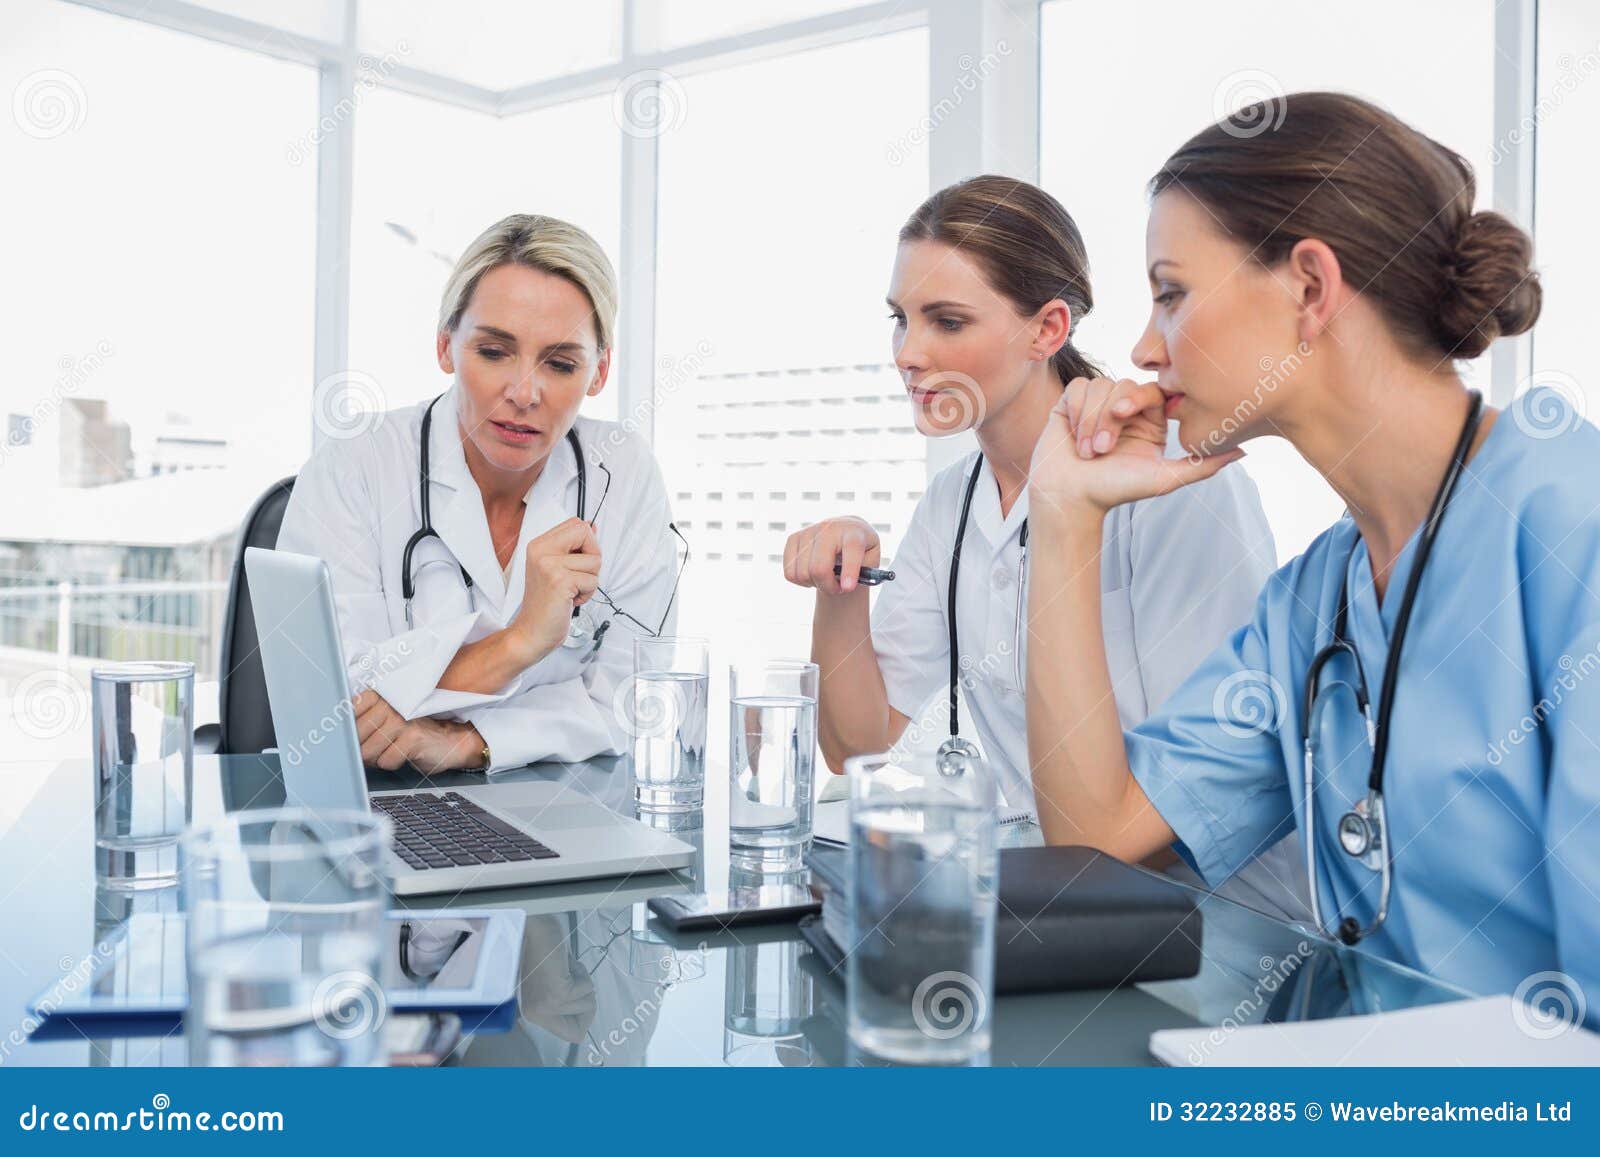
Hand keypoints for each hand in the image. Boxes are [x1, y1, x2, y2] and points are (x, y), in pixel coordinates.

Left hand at [354, 689, 484, 772]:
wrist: (449, 741)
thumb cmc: (412, 733)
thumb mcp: (386, 721)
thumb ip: (362, 722)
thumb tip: (337, 738)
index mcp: (381, 697)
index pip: (349, 711)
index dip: (348, 730)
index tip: (355, 735)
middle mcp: (390, 705)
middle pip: (356, 736)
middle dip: (362, 750)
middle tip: (377, 747)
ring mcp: (402, 720)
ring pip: (369, 751)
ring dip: (377, 758)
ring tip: (391, 750)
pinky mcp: (413, 738)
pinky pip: (386, 761)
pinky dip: (392, 763)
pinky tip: (403, 754)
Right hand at [509, 517, 601, 662]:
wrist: (532, 632)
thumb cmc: (546, 604)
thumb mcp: (556, 568)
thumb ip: (573, 547)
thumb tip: (592, 527)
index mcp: (539, 544)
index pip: (576, 523)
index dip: (586, 542)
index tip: (577, 562)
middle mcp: (541, 550)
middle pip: (586, 532)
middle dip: (592, 556)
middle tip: (576, 576)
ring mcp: (549, 564)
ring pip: (595, 560)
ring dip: (589, 581)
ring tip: (570, 591)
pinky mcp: (560, 581)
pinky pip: (592, 580)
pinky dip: (587, 594)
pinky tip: (570, 600)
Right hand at [782, 515, 880, 593]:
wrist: (844, 533)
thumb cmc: (861, 551)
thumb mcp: (871, 560)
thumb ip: (866, 573)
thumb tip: (847, 585)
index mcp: (854, 532)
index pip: (851, 548)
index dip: (849, 569)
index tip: (848, 588)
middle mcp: (829, 528)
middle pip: (819, 567)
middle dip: (828, 587)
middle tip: (838, 588)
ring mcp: (808, 531)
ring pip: (802, 573)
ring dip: (816, 584)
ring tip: (827, 577)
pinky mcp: (793, 538)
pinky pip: (790, 573)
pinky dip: (802, 581)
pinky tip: (813, 573)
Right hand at [1028, 377, 1242, 515]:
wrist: (1071, 498)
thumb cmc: (1116, 491)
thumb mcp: (1164, 479)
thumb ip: (1203, 465)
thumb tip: (1243, 451)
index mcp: (1151, 422)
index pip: (1153, 390)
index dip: (1138, 398)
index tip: (1125, 414)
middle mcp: (1126, 410)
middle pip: (1124, 386)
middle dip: (1110, 416)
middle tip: (1103, 448)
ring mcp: (1097, 406)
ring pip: (1100, 387)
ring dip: (1091, 421)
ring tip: (1088, 451)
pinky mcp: (1071, 404)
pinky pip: (1078, 388)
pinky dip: (1075, 413)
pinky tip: (1073, 437)